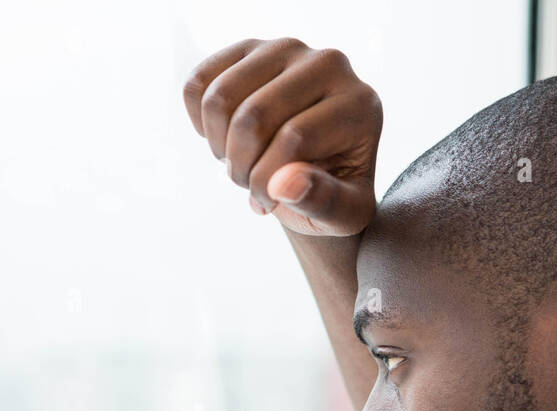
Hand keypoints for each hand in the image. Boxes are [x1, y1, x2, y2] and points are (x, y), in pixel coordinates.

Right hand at [183, 37, 382, 235]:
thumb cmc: (333, 193)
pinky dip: (199, 122)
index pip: (293, 138)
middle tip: (250, 184)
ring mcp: (286, 49)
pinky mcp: (251, 48)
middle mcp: (328, 63)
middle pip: (252, 117)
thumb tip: (284, 183)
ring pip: (220, 98)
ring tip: (240, 162)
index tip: (270, 202)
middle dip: (240, 166)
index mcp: (359, 103)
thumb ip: (324, 203)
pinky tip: (223, 137)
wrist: (319, 168)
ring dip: (218, 146)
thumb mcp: (343, 215)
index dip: (266, 182)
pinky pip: (198, 83)